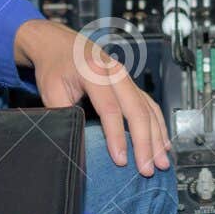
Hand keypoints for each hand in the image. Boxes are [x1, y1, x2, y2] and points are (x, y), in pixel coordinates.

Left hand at [13, 18, 171, 175]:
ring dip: (157, 137)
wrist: (60, 44)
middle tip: (147, 169)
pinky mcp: (131, 84)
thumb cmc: (55, 67)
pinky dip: (159, 126)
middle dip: (145, 142)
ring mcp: (126, 78)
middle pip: (136, 110)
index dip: (116, 137)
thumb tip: (74, 142)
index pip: (110, 109)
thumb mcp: (51, 90)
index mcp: (94, 72)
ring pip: (148, 109)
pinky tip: (164, 144)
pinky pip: (150, 105)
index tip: (121, 161)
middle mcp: (115, 73)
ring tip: (162, 163)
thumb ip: (63, 114)